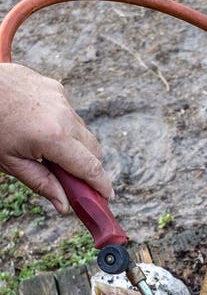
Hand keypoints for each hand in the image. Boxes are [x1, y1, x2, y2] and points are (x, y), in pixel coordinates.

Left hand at [0, 62, 112, 213]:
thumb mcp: (11, 162)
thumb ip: (42, 184)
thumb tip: (64, 206)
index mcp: (53, 137)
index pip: (90, 167)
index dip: (101, 185)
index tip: (107, 197)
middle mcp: (63, 116)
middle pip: (93, 149)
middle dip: (90, 168)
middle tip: (77, 183)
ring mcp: (60, 99)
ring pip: (82, 132)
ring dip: (76, 147)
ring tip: (52, 156)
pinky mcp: (55, 88)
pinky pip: (69, 114)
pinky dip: (64, 127)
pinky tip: (42, 131)